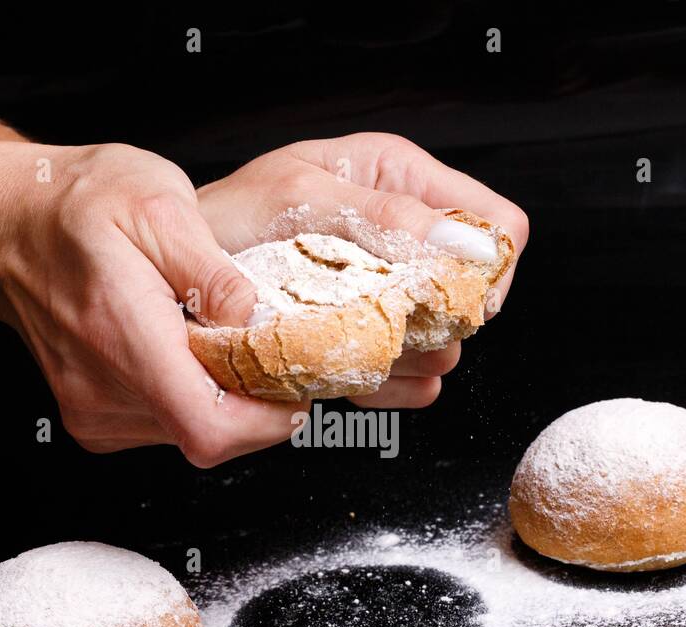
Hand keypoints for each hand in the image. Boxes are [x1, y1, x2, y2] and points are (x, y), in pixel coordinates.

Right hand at [0, 141, 304, 464]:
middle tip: (267, 345)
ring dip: (224, 397)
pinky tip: (189, 350)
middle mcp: (101, 392)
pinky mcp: (96, 419)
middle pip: (209, 435)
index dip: (267, 419)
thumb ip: (211, 269)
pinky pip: (168, 426)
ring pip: (192, 433)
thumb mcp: (158, 204)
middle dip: (254, 400)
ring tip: (220, 337)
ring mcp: (94, 412)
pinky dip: (194, 396)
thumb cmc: (76, 206)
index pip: (210, 427)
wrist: (5, 224)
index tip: (292, 382)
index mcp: (121, 337)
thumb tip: (251, 320)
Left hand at [197, 133, 528, 407]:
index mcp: (401, 181)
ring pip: (449, 342)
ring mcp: (394, 292)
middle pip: (477, 293)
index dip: (491, 268)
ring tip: (356, 346)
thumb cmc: (230, 221)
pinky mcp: (374, 342)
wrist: (185, 282)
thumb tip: (462, 243)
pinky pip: (414, 380)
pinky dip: (389, 386)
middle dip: (441, 319)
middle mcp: (407, 235)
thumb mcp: (301, 198)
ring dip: (411, 357)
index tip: (455, 300)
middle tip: (384, 322)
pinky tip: (353, 376)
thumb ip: (384, 214)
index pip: (500, 227)